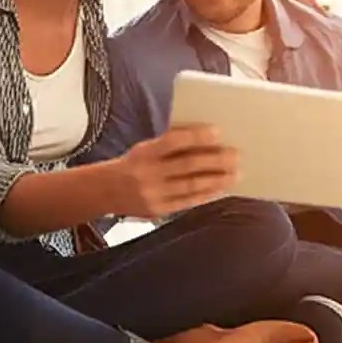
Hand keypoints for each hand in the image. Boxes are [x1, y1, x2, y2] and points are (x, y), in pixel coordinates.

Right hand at [109, 124, 238, 217]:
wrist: (105, 191)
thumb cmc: (135, 164)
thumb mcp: (146, 148)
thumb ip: (172, 144)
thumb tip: (207, 138)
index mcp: (145, 152)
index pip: (174, 141)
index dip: (197, 136)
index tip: (218, 132)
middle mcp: (149, 173)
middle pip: (188, 165)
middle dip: (216, 160)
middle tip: (237, 156)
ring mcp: (153, 193)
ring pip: (192, 185)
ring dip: (218, 179)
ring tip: (236, 174)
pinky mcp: (158, 210)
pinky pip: (188, 201)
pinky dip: (207, 194)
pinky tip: (221, 188)